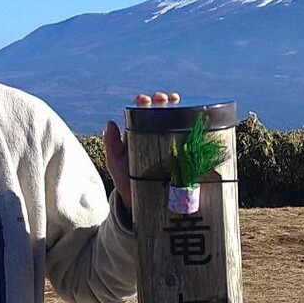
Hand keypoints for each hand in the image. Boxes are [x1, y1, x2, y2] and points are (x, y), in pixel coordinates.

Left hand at [104, 91, 180, 214]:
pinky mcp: (179, 155)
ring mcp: (167, 145)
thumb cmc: (126, 181)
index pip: (140, 113)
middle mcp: (152, 136)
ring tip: (178, 102)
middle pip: (158, 113)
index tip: (146, 99)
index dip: (143, 102)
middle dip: (162, 102)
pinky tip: (193, 118)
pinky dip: (190, 126)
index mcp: (136, 134)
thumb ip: (111, 145)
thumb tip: (110, 122)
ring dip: (177, 109)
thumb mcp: (116, 164)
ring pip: (173, 121)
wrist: (143, 203)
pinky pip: (185, 138)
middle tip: (165, 99)